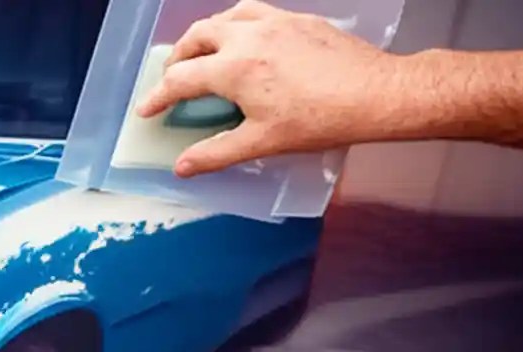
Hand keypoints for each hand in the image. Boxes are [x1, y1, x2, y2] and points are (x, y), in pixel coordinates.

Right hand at [137, 0, 400, 176]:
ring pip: (224, 17)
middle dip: (177, 58)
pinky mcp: (297, 20)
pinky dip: (236, 22)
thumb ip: (216, 154)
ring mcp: (274, 23)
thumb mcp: (262, 143)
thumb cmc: (320, 120)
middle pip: (196, 38)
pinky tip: (244, 36)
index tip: (147, 109)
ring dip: (204, 34)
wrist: (375, 94)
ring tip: (201, 52)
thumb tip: (183, 167)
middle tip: (172, 78)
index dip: (158, 96)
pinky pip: (254, 11)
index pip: (180, 79)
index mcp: (234, 69)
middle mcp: (248, 37)